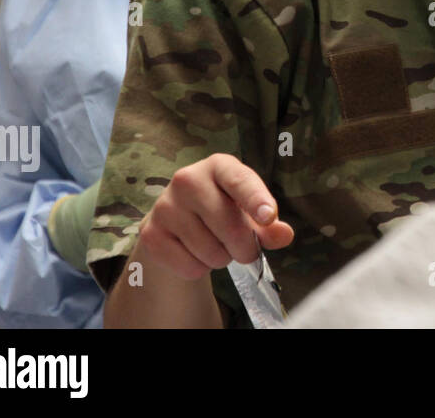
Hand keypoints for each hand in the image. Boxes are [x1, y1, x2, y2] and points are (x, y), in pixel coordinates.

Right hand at [138, 153, 293, 280]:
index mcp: (219, 166)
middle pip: (229, 226)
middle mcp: (188, 179)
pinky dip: (200, 269)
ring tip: (215, 244)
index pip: (240, 181)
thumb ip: (269, 225)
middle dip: (245, 248)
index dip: (256, 200)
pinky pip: (190, 267)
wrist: (177, 223)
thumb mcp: (249, 212)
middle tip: (244, 249)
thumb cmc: (223, 211)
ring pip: (211, 252)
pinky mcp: (151, 234)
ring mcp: (165, 206)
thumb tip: (283, 234)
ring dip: (222, 258)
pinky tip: (194, 252)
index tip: (269, 217)